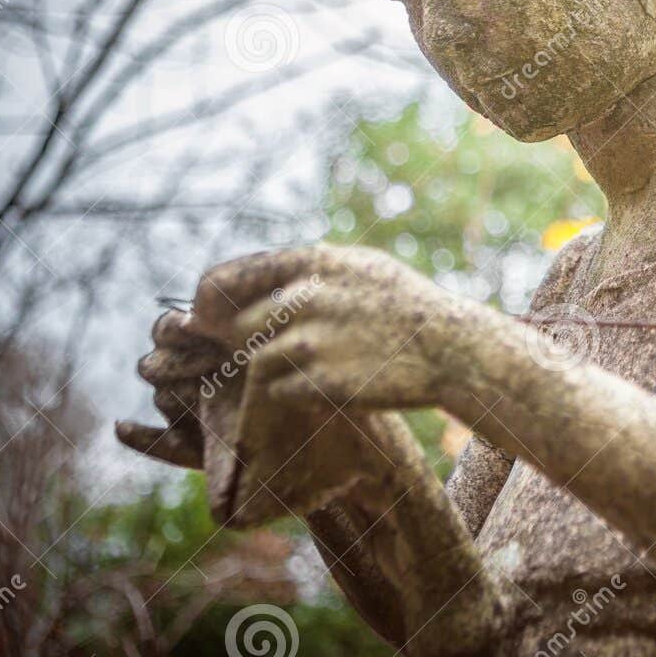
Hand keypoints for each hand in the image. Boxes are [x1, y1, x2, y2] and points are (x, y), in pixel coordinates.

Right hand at [118, 294, 408, 526]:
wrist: (354, 441)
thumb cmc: (330, 384)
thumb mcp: (303, 347)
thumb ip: (276, 316)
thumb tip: (266, 277)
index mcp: (224, 346)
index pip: (173, 328)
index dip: (176, 326)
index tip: (193, 324)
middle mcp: (207, 377)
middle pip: (160, 360)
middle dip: (170, 357)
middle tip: (196, 359)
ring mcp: (203, 415)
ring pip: (163, 395)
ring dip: (173, 392)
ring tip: (198, 392)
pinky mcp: (203, 451)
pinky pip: (163, 445)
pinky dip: (143, 439)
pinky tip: (124, 427)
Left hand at [187, 244, 498, 415]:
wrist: (452, 347)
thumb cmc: (407, 307)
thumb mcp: (361, 268)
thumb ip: (309, 272)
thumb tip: (251, 285)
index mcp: (314, 263)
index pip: (230, 278)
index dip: (208, 300)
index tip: (203, 315)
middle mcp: (307, 297)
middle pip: (241, 326)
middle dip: (247, 342)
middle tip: (272, 350)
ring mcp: (313, 341)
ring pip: (258, 361)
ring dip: (276, 369)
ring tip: (314, 367)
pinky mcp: (321, 381)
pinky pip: (281, 391)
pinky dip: (296, 392)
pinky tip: (328, 385)